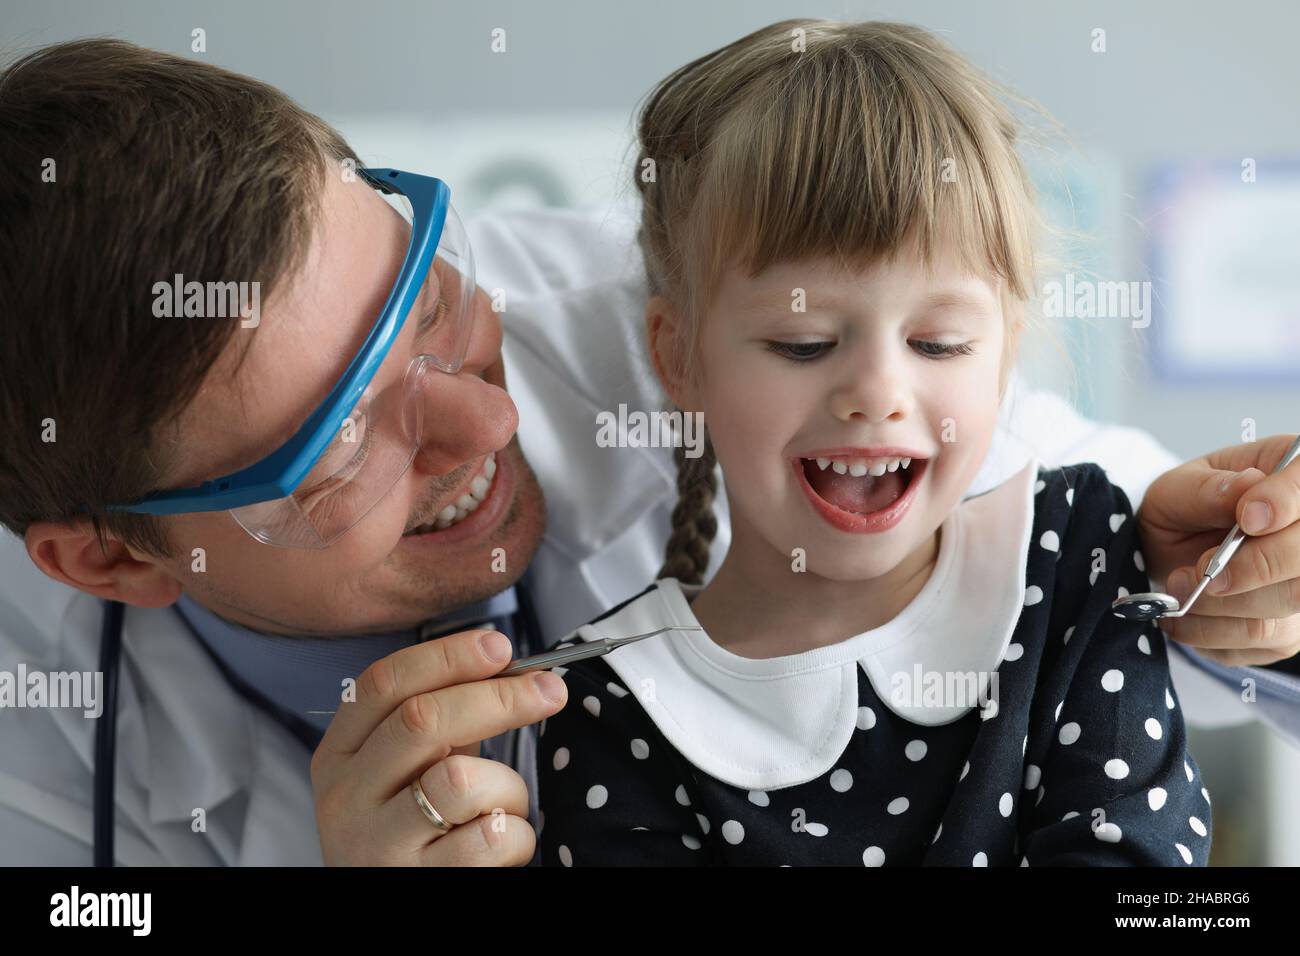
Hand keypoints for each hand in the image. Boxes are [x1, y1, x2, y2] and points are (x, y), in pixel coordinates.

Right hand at [310, 627, 566, 864]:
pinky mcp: (417, 883)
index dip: (446, 657)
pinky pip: (491, 837)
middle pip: (422, 720)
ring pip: (460, 780)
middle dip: (498, 697)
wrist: (392, 907)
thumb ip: (443, 720)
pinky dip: (517, 833)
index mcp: (340, 755)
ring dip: (507, 785)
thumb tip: (510, 666)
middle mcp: (347, 798)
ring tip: (506, 805)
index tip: (499, 646)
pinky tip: (504, 841)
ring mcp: (377, 845)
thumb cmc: (416, 829)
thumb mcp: (410, 769)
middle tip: (550, 690)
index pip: (383, 684)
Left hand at [1137, 433, 1299, 666]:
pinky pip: (1260, 641)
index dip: (1286, 503)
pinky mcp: (1289, 630)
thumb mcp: (1177, 489)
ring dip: (1220, 604)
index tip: (1246, 518)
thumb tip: (1247, 486)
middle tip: (1201, 568)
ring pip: (1286, 603)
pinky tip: (1184, 614)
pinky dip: (1210, 632)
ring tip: (1178, 585)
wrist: (1168, 553)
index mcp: (1292, 477)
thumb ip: (1207, 489)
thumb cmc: (1181, 511)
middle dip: (1253, 567)